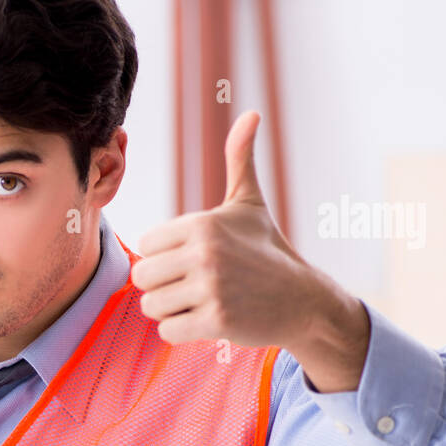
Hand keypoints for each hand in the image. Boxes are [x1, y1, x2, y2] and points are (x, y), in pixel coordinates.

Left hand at [130, 110, 321, 349]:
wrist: (303, 299)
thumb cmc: (267, 250)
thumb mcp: (249, 203)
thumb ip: (239, 160)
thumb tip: (250, 113)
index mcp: (201, 223)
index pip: (145, 246)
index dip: (162, 257)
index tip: (189, 260)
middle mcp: (204, 253)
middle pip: (142, 278)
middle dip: (161, 286)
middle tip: (190, 286)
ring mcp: (210, 288)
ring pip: (151, 306)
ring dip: (170, 310)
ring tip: (199, 302)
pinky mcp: (216, 321)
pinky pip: (168, 331)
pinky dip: (181, 330)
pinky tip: (206, 320)